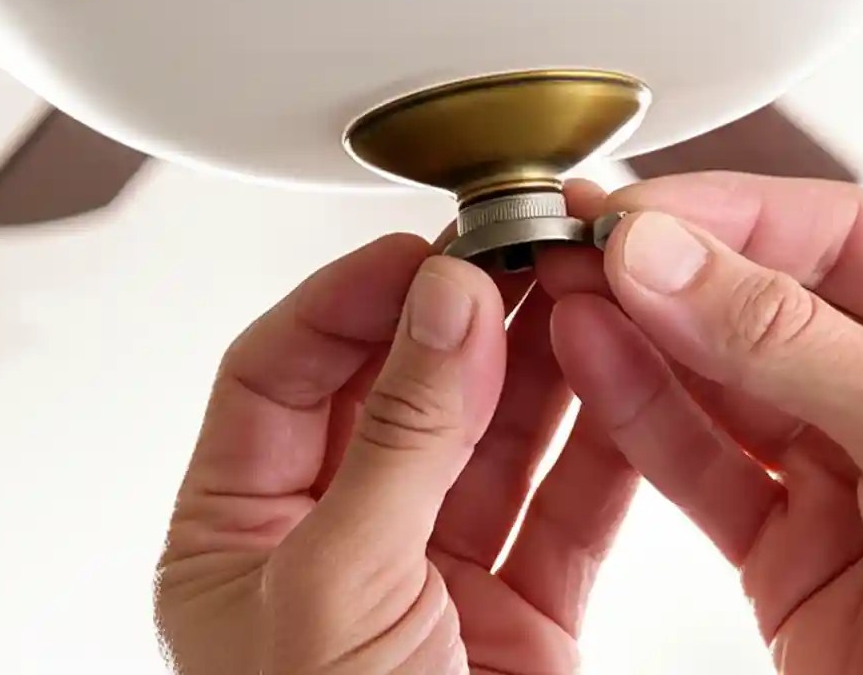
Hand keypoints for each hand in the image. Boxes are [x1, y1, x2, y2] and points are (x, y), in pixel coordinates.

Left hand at [155, 234, 636, 672]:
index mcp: (240, 533)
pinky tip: (623, 380)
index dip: (348, 299)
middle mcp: (333, 542)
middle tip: (523, 255)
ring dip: (539, 367)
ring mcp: (431, 574)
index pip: (280, 372)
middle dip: (461, 321)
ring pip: (488, 439)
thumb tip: (440, 301)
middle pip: (396, 392)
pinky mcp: (518, 610)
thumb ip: (394, 439)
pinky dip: (597, 444)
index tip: (423, 252)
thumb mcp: (335, 591)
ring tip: (585, 294)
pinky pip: (561, 508)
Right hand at [538, 174, 862, 673]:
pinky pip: (698, 465)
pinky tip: (596, 364)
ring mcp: (839, 467)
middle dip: (664, 270)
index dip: (720, 214)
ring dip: (637, 335)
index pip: (828, 233)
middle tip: (579, 246)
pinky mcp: (785, 545)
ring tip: (568, 294)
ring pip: (714, 380)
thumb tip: (666, 256)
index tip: (629, 211)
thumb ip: (789, 337)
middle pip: (758, 299)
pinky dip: (639, 418)